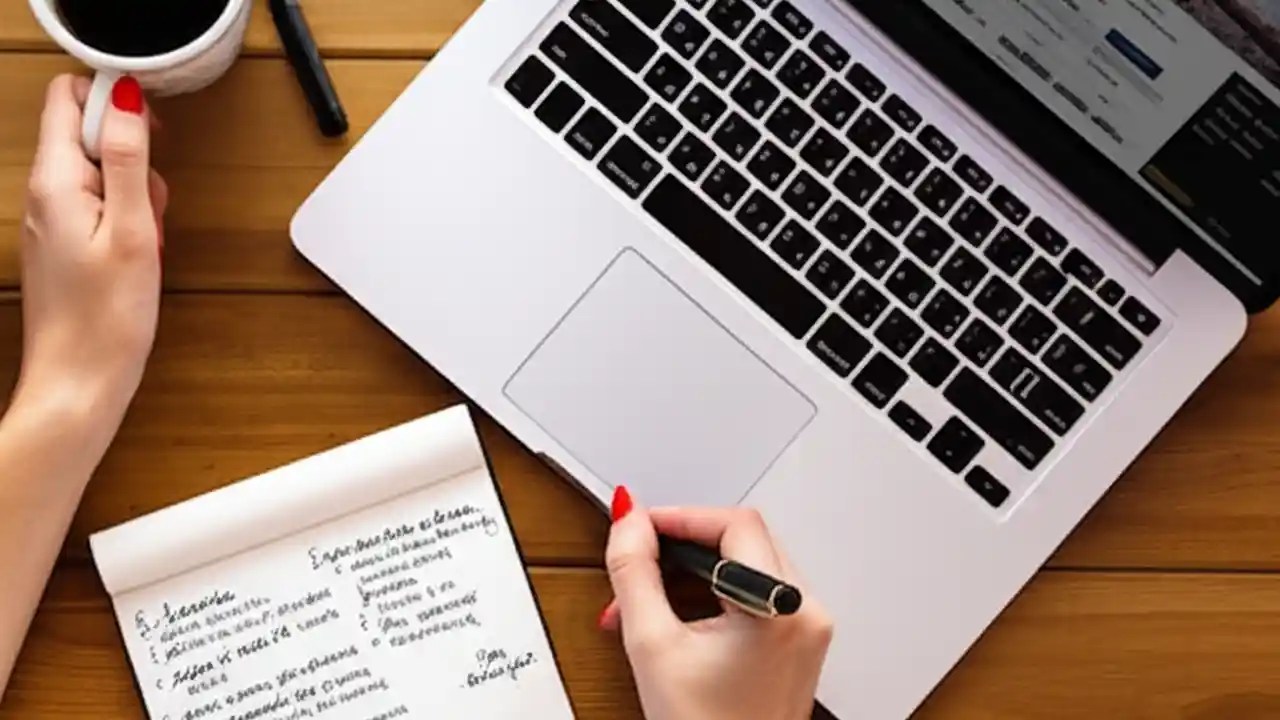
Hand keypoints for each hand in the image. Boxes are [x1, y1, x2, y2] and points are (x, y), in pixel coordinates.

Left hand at [16, 74, 166, 428]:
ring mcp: (53, 218)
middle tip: (150, 202)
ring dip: (136, 195)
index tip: (150, 133)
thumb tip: (126, 97)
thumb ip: (127, 158)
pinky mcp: (66, 241)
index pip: (69, 97)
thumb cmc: (106, 319)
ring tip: (147, 237)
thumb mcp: (132, 229)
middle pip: (89, 134)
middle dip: (134, 156)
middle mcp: (45, 194)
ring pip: (102, 173)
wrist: (79, 383)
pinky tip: (138, 254)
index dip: (115, 100)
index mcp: (55, 182)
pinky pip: (102, 207)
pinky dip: (129, 221)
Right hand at [602, 489, 833, 719]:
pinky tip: (679, 615)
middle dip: (683, 544)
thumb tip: (628, 521)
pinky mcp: (801, 640)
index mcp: (780, 606)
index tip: (639, 526)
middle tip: (640, 559)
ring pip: (748, 562)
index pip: (733, 523)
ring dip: (696, 569)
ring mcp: (808, 626)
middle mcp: (806, 610)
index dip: (679, 516)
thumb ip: (634, 571)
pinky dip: (716, 592)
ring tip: (649, 600)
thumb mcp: (652, 644)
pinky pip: (758, 590)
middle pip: (743, 538)